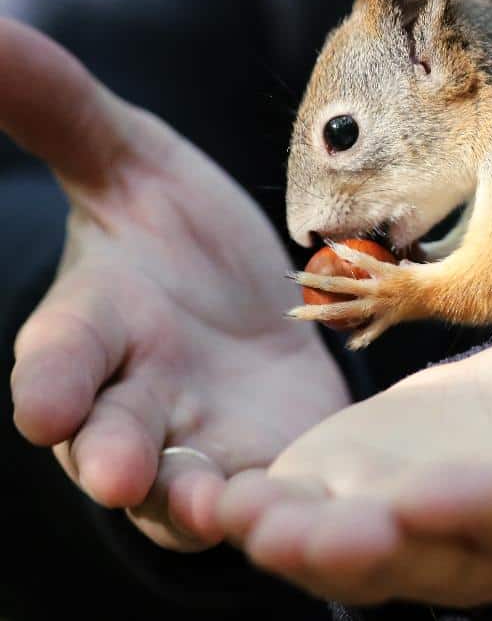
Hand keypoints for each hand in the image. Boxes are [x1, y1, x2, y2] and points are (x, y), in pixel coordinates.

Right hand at [1, 19, 348, 550]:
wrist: (251, 297)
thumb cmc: (172, 234)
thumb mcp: (128, 162)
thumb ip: (60, 110)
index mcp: (95, 326)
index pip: (58, 356)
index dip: (48, 380)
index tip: (39, 404)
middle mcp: (138, 397)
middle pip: (114, 437)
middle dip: (116, 454)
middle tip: (125, 475)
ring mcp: (204, 443)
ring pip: (190, 491)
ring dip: (201, 503)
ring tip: (225, 507)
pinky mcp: (274, 465)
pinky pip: (275, 501)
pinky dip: (286, 512)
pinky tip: (319, 514)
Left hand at [218, 321, 491, 606]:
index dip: (481, 512)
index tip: (432, 500)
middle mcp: (475, 529)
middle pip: (414, 547)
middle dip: (358, 546)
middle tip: (297, 531)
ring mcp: (408, 512)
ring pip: (341, 539)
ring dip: (284, 532)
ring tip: (222, 507)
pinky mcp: (357, 481)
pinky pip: (299, 501)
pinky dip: (250, 497)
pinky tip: (196, 476)